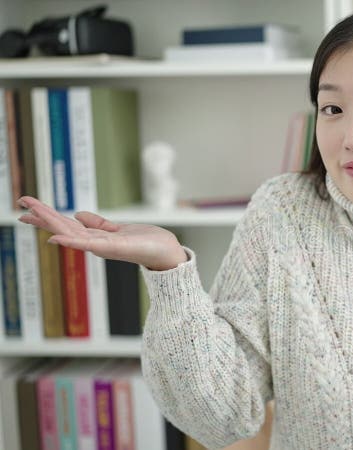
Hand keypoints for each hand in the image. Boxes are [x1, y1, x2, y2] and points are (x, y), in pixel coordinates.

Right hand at [17, 196, 187, 270]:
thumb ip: (99, 224)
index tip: (27, 206)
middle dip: (42, 217)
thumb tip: (78, 214)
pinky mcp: (113, 247)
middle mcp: (95, 243)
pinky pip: (88, 244)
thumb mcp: (119, 228)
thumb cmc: (147, 242)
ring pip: (70, 233)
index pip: (66, 224)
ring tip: (29, 214)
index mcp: (96, 236)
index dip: (47, 215)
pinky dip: (71, 241)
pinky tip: (55, 238)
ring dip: (50, 223)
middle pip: (63, 228)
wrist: (166, 251)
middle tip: (20, 207)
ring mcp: (102, 246)